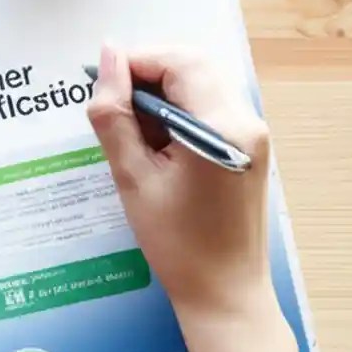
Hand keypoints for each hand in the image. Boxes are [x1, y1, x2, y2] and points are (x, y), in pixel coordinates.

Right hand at [87, 44, 274, 321]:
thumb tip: (106, 59)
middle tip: (110, 101)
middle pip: (194, 66)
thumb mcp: (133, 177)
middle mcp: (246, 122)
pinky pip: (210, 108)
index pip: (178, 62)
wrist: (225, 293)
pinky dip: (178, 111)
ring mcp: (253, 135)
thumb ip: (114, 114)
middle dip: (147, 73)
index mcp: (222, 127)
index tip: (98, 78)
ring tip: (129, 128)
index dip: (135, 60)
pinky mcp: (249, 149)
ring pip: (201, 84)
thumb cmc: (177, 244)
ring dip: (161, 93)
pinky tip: (153, 143)